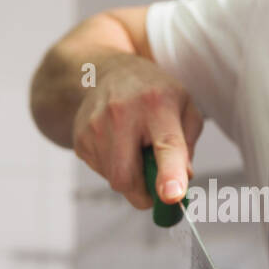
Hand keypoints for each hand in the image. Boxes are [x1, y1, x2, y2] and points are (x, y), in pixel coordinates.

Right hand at [72, 53, 203, 209]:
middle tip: (155, 185)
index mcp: (158, 105)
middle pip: (127, 177)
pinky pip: (101, 172)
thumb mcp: (184, 107)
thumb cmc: (153, 94)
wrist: (106, 72)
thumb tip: (182, 179)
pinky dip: (114, 168)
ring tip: (134, 149)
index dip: (169, 174)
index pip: (166, 146)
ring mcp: (95, 126)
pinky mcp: (80, 139)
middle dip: (143, 193)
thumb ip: (188, 146)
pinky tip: (118, 145)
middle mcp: (122, 113)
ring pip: (114, 179)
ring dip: (130, 177)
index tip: (171, 195)